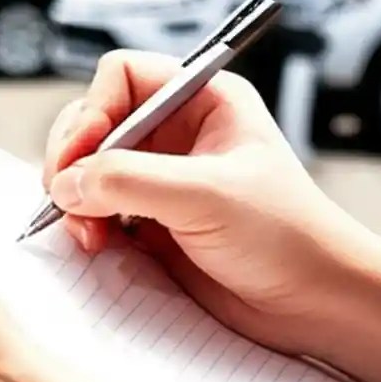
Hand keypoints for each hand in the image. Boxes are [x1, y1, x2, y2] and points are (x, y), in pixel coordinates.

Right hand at [42, 50, 377, 359]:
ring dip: (75, 197)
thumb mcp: (204, 196)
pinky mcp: (151, 223)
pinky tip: (96, 245)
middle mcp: (177, 133)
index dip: (94, 110)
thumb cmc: (286, 238)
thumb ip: (128, 181)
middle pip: (95, 121)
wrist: (313, 304)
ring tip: (88, 232)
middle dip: (74, 158)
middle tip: (68, 196)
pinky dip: (84, 224)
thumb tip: (66, 183)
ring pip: (88, 169)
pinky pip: (96, 210)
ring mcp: (160, 179)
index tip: (82, 156)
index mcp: (202, 102)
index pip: (121, 77)